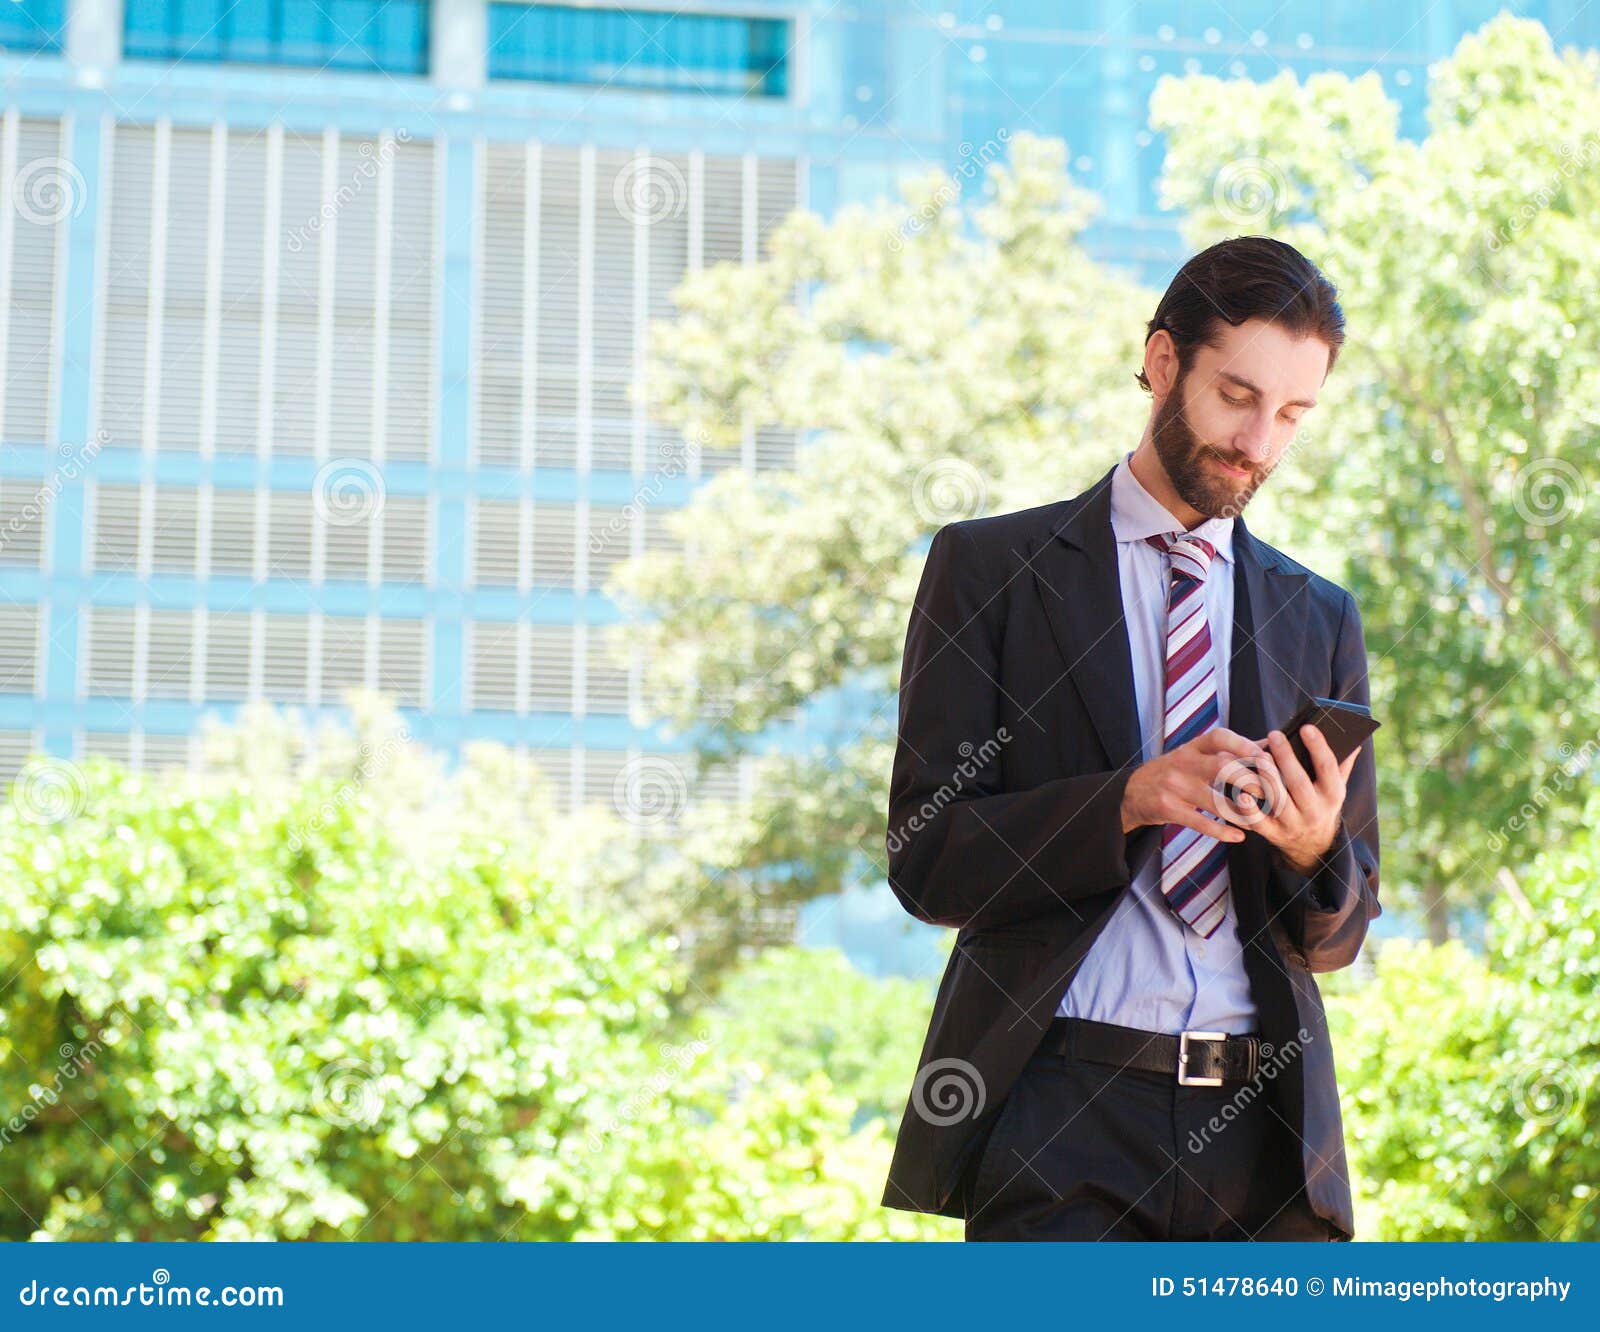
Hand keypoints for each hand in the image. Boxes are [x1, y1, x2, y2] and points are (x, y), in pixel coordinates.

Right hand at [1120, 728, 1269, 842]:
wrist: (1132, 792)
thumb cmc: (1173, 772)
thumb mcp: (1196, 755)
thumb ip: (1230, 751)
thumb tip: (1268, 745)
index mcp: (1192, 747)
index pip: (1220, 737)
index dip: (1245, 746)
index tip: (1267, 759)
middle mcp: (1182, 762)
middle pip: (1222, 767)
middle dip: (1251, 781)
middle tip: (1270, 795)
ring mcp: (1174, 786)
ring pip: (1215, 800)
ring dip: (1241, 813)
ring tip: (1257, 821)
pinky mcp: (1167, 808)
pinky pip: (1200, 822)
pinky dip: (1222, 831)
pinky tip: (1237, 836)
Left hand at [1231, 724, 1359, 873]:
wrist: (1314, 847)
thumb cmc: (1321, 805)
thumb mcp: (1336, 788)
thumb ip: (1342, 765)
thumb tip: (1355, 740)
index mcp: (1333, 794)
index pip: (1328, 768)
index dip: (1318, 747)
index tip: (1307, 727)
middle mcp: (1315, 810)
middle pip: (1299, 783)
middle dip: (1286, 758)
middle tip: (1274, 734)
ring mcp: (1293, 824)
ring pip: (1278, 800)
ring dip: (1266, 778)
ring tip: (1256, 756)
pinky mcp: (1274, 834)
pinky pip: (1259, 823)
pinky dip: (1249, 810)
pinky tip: (1240, 794)